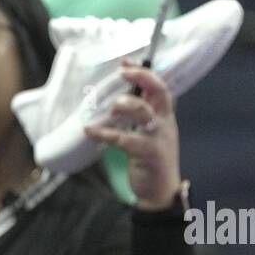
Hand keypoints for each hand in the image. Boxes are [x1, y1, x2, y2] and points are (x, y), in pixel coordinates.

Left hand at [83, 60, 181, 210]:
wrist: (161, 192)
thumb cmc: (151, 160)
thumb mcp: (148, 134)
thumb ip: (138, 117)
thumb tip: (118, 99)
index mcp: (165, 116)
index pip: (160, 87)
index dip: (144, 72)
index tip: (125, 61)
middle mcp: (164, 123)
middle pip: (160, 93)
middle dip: (143, 78)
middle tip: (122, 73)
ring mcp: (158, 138)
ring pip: (146, 114)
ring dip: (128, 105)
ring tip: (111, 107)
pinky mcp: (148, 154)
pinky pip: (126, 140)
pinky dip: (106, 134)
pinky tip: (90, 131)